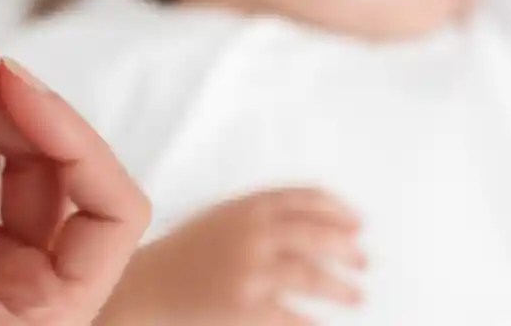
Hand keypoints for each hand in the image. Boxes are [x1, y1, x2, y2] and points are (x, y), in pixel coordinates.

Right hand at [100, 188, 365, 325]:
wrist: (146, 285)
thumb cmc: (186, 252)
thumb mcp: (225, 216)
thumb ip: (266, 212)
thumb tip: (325, 219)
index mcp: (249, 205)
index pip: (308, 197)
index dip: (340, 210)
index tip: (359, 224)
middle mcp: (253, 232)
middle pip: (318, 234)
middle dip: (348, 249)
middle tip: (364, 261)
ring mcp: (251, 269)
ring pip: (312, 276)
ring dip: (341, 288)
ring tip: (357, 296)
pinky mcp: (245, 305)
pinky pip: (292, 315)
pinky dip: (310, 321)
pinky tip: (319, 324)